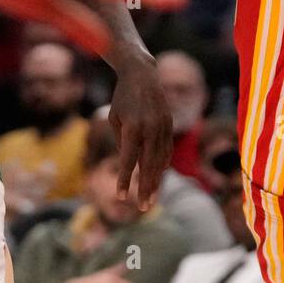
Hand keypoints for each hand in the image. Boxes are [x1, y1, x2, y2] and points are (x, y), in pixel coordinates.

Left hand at [108, 55, 172, 210]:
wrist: (142, 74)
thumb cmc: (122, 98)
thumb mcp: (114, 119)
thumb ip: (121, 142)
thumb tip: (129, 164)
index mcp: (132, 128)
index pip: (128, 161)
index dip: (125, 180)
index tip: (121, 197)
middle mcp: (150, 129)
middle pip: (148, 165)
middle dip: (145, 188)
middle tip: (144, 208)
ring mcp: (162, 127)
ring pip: (161, 160)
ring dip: (156, 181)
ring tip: (151, 199)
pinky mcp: (169, 124)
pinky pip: (167, 150)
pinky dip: (163, 165)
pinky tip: (158, 177)